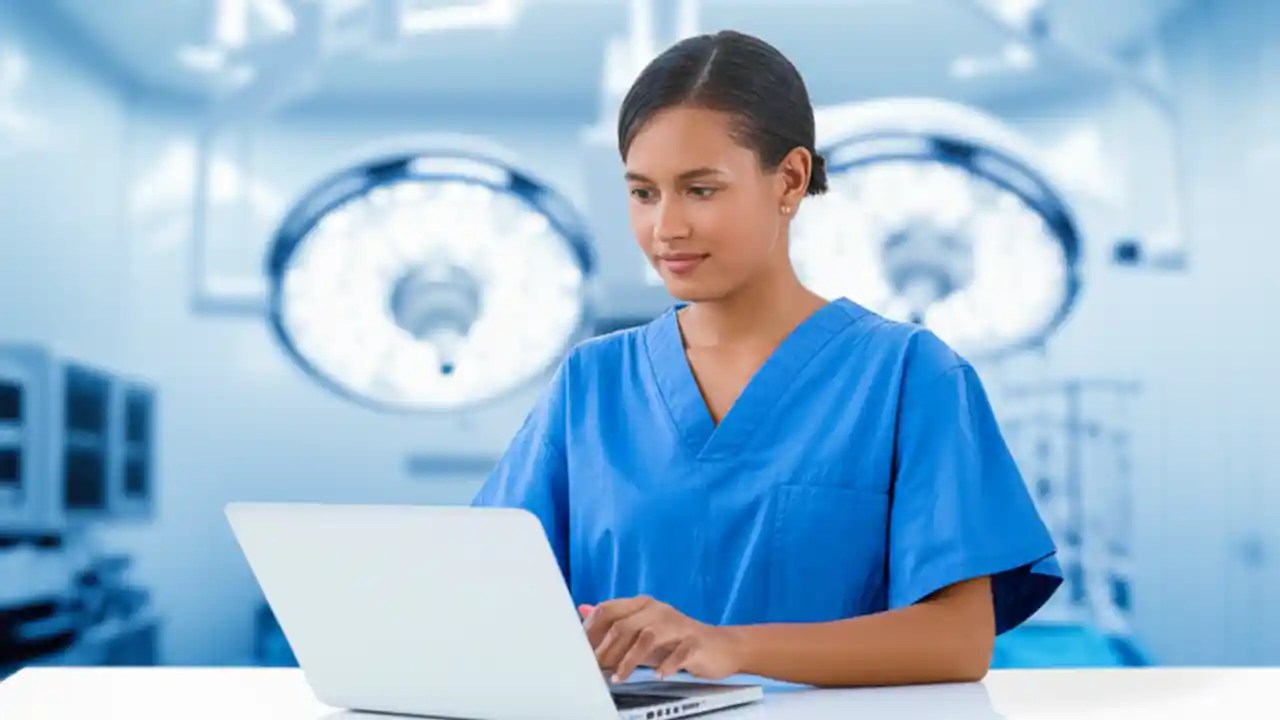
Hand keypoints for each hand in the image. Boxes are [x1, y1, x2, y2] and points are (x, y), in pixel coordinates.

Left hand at [578, 596, 743, 682]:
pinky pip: (679, 652)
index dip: (591, 630)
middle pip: (625, 625)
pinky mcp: (695, 642)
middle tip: (595, 668)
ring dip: (629, 660)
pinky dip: (666, 665)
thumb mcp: (643, 631)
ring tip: (619, 677)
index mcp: (643, 605)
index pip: (609, 609)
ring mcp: (678, 625)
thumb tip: (582, 611)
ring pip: (648, 637)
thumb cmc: (677, 641)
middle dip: (606, 649)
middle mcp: (659, 611)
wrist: (720, 647)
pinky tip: (658, 675)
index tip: (581, 651)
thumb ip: (615, 622)